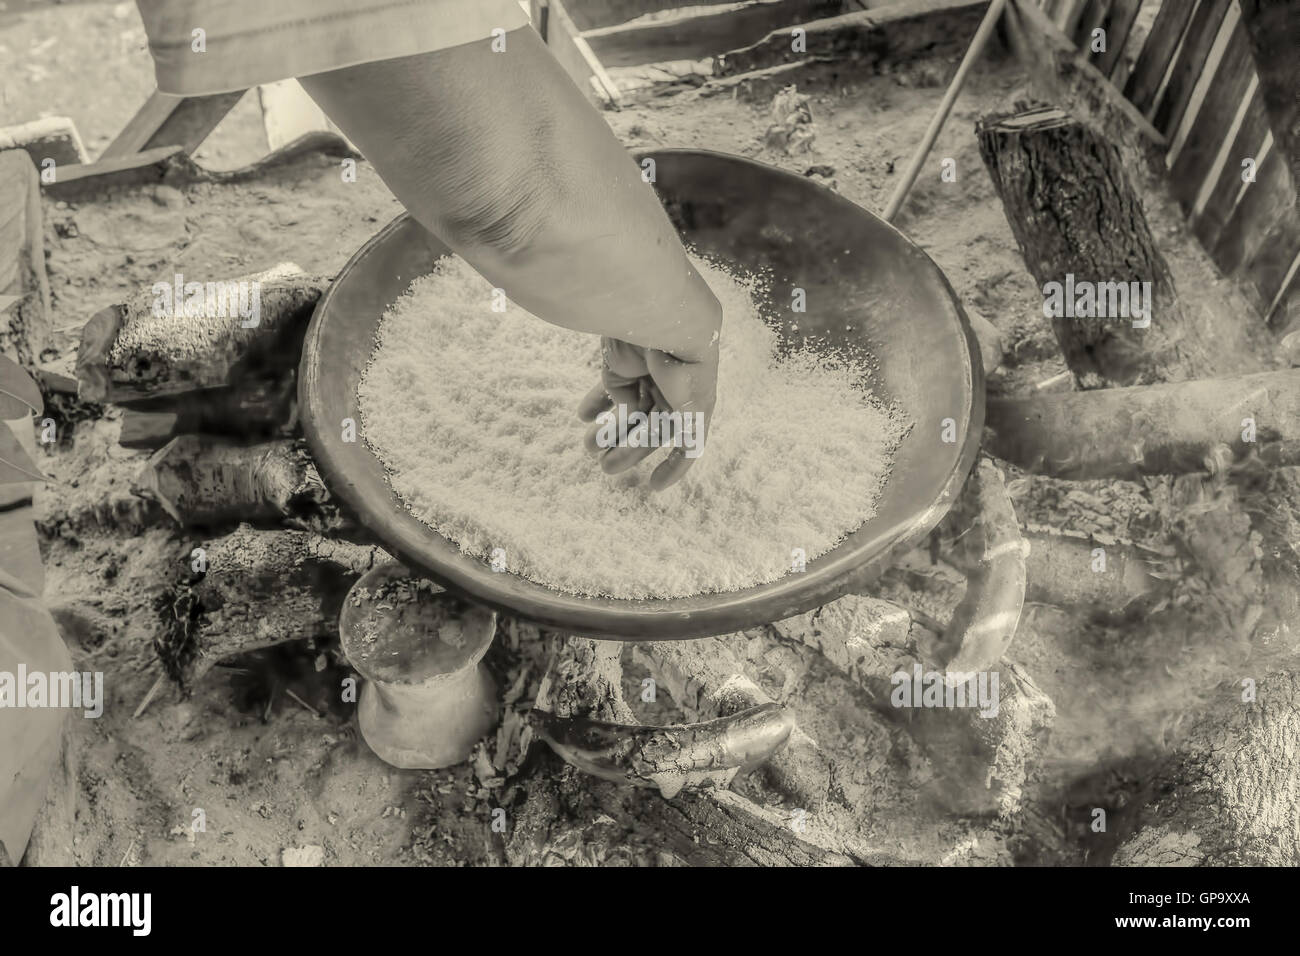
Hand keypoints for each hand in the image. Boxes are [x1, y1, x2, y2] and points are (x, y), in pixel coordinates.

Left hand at [576, 336, 718, 490]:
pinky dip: (595, 405)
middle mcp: (670, 395)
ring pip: (625, 416)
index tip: (653, 486)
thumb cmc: (686, 366)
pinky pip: (608, 392)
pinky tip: (584, 417)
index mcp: (694, 407)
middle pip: (647, 433)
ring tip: (588, 448)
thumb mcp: (695, 409)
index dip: (673, 467)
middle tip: (606, 468)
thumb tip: (685, 452)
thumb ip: (690, 436)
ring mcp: (645, 379)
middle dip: (626, 451)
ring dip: (608, 434)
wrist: (663, 319)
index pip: (686, 444)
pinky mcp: (621, 366)